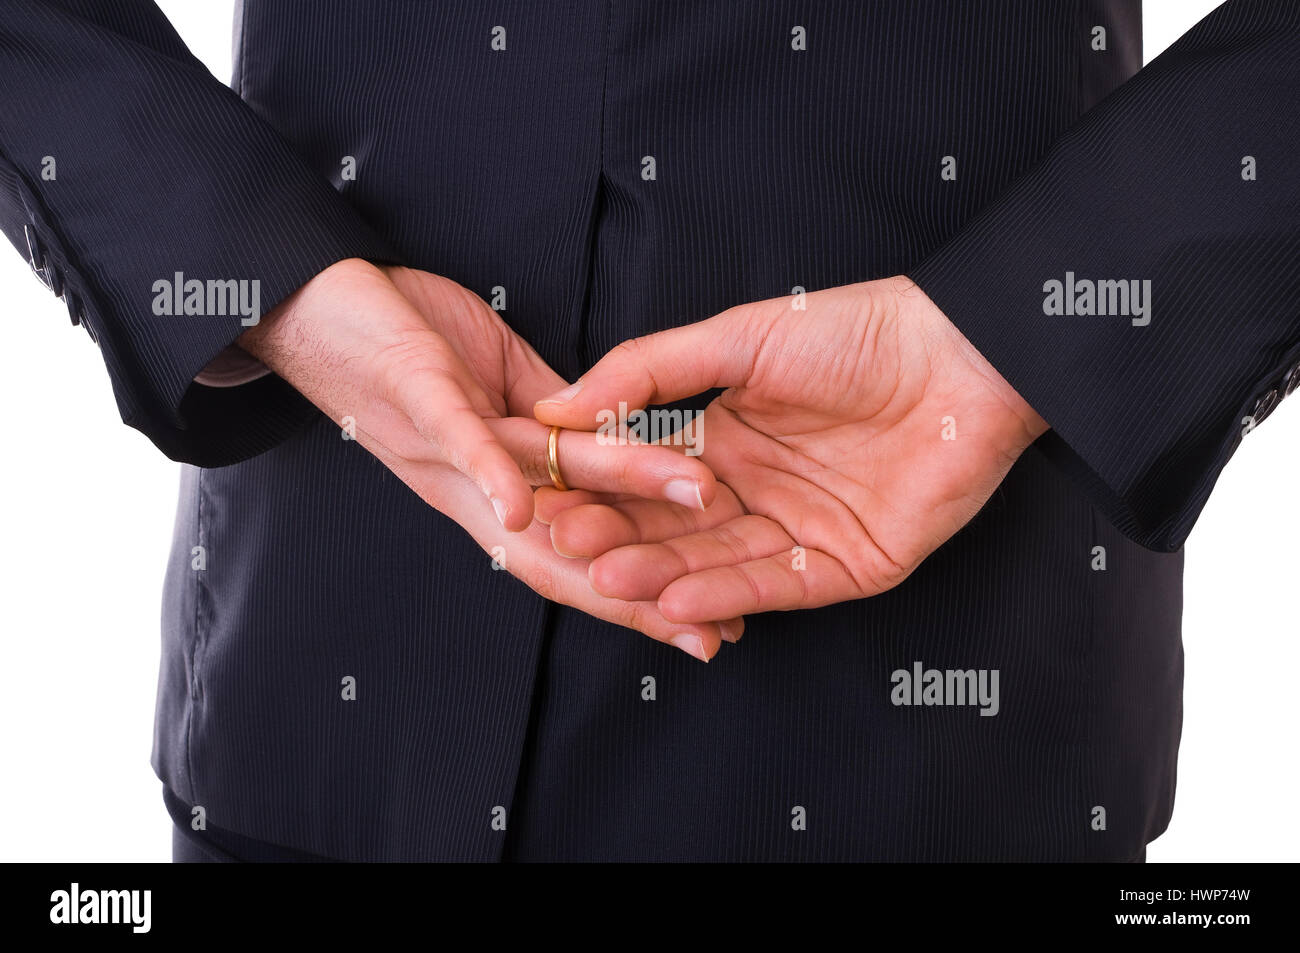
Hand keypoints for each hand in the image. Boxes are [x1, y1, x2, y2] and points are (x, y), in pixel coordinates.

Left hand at [239, 258, 734, 658]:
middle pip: (567, 558)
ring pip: (540, 497)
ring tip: (679, 532)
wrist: (313, 308)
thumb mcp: (503, 386)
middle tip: (715, 628)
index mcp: (503, 488)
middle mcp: (477, 492)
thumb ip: (557, 425)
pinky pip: (459, 446)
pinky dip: (493, 479)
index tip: (717, 620)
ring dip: (608, 520)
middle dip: (643, 594)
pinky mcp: (420, 399)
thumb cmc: (412, 343)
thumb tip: (617, 444)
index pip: (590, 549)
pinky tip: (529, 509)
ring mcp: (447, 452)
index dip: (650, 587)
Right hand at [533, 276, 1047, 626]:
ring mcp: (797, 533)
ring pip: (717, 564)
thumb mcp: (737, 340)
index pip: (646, 479)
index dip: (600, 490)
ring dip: (662, 574)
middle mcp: (754, 493)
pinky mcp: (844, 567)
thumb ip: (649, 373)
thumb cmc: (855, 332)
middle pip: (674, 529)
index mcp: (724, 443)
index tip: (548, 497)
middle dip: (621, 538)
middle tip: (568, 546)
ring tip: (609, 577)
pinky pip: (775, 586)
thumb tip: (560, 405)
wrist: (960, 352)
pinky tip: (677, 596)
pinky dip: (727, 594)